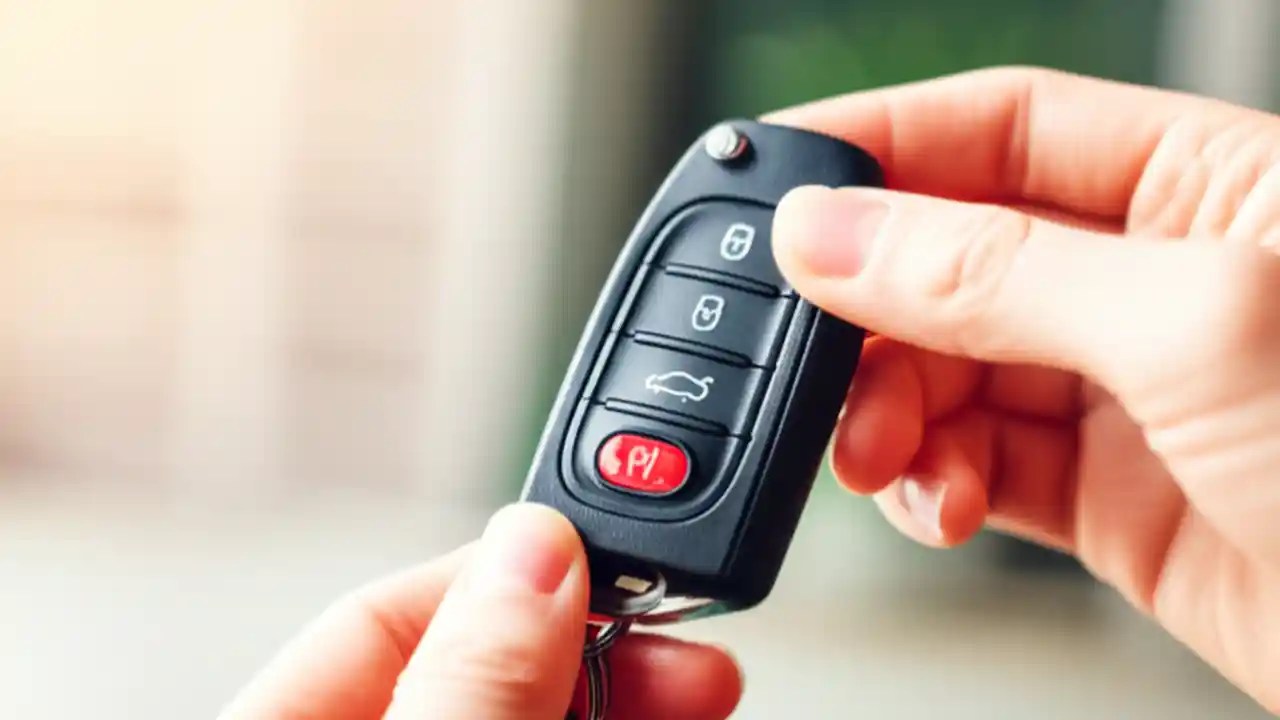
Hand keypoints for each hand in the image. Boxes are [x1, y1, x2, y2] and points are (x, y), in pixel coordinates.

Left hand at [218, 504, 740, 719]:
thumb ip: (468, 688)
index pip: (386, 616)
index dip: (511, 572)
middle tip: (694, 645)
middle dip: (598, 643)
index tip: (617, 560)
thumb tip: (534, 553)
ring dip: (628, 696)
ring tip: (704, 687)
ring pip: (535, 716)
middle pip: (482, 665)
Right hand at [767, 67, 1279, 712]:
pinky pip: (970, 463)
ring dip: (890, 411)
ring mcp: (1123, 391)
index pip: (1000, 127)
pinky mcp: (1104, 493)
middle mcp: (1151, 278)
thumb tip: (836, 234)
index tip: (776, 180)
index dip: (880, 145)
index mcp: (1203, 183)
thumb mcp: (1196, 328)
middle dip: (872, 312)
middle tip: (820, 354)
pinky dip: (928, 484)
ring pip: (945, 370)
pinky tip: (939, 502)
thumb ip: (995, 273)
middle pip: (950, 258)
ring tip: (884, 454)